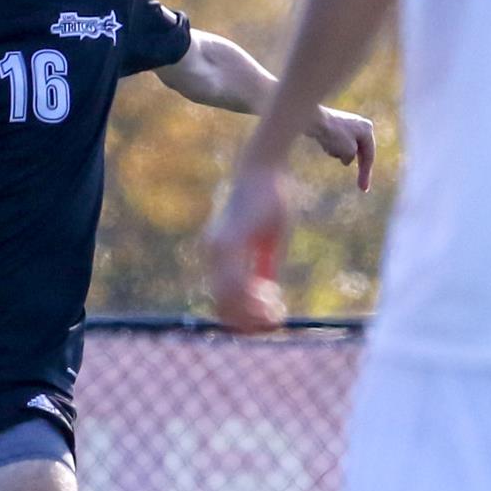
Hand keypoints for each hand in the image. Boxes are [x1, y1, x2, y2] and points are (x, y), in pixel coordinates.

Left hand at [204, 166, 291, 333]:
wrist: (264, 168)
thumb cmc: (270, 199)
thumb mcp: (269, 241)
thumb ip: (264, 267)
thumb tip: (266, 292)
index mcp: (219, 255)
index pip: (224, 301)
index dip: (246, 318)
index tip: (272, 319)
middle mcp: (212, 254)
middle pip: (224, 308)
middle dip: (251, 322)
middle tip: (277, 321)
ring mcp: (217, 249)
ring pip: (230, 301)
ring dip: (254, 314)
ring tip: (278, 312)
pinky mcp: (228, 242)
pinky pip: (237, 285)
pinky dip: (255, 300)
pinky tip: (275, 299)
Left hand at [312, 107, 375, 191]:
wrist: (314, 120)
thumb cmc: (333, 135)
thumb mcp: (348, 152)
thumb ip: (351, 158)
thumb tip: (346, 160)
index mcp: (367, 129)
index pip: (369, 156)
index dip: (366, 174)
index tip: (363, 189)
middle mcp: (360, 125)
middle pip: (359, 152)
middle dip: (353, 164)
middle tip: (359, 186)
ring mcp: (347, 125)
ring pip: (345, 149)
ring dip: (337, 153)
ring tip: (329, 145)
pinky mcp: (334, 126)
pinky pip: (334, 144)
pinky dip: (330, 147)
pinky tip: (324, 142)